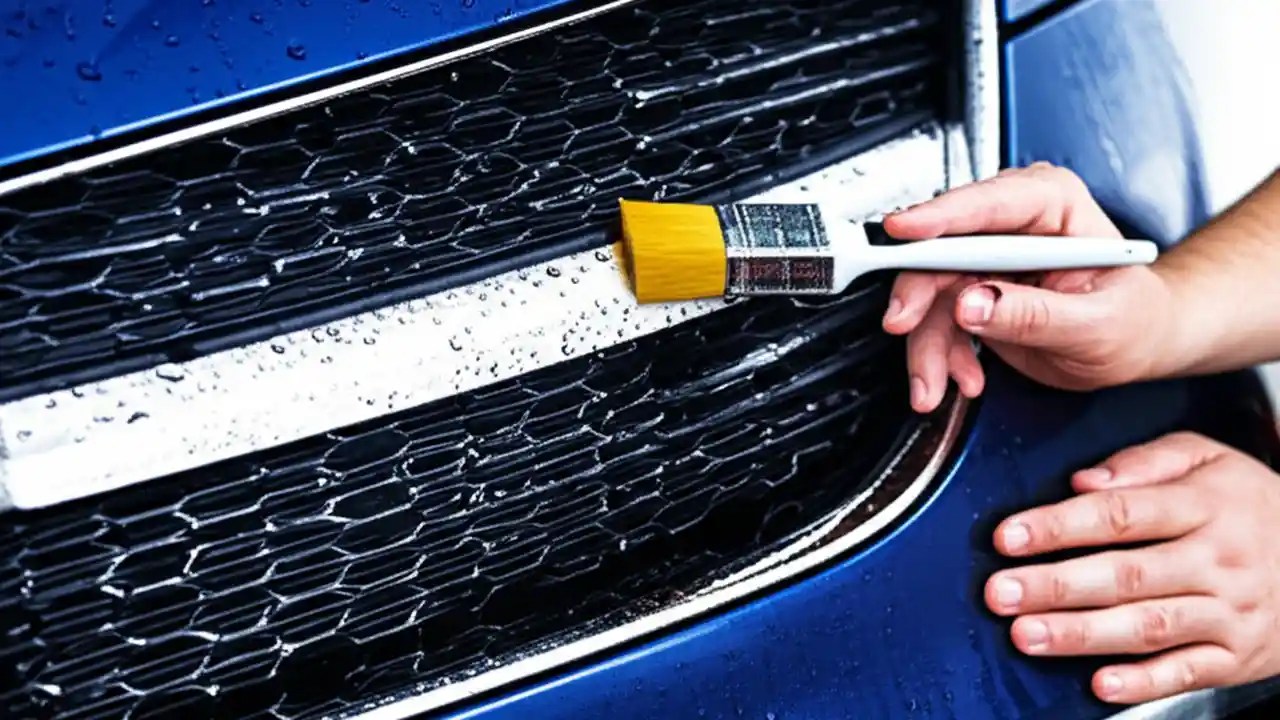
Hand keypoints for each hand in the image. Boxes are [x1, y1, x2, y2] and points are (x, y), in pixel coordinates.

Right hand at [881, 162, 1180, 412]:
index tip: (902, 230)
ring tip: (936, 385)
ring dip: (925, 343)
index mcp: (1054, 206)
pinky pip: (935, 319)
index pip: (989, 205)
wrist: (1134, 343)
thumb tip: (973, 304)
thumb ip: (1035, 314)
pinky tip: (964, 377)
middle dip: (919, 295)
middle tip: (904, 325)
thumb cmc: (1133, 320)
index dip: (940, 217)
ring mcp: (988, 256)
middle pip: (943, 248)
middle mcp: (1013, 224)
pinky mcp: (972, 289)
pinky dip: (940, 354)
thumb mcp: (1097, 324)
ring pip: (930, 292)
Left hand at [983, 432, 1279, 704]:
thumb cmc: (1250, 502)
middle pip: (1127, 574)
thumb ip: (1144, 462)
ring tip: (1027, 635)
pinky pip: (1187, 673)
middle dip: (1055, 585)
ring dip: (1082, 634)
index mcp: (1203, 506)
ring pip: (1149, 626)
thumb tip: (1083, 481)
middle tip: (1000, 592)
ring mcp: (1229, 612)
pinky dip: (1144, 682)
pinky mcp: (1237, 657)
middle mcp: (1217, 559)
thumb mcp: (1207, 458)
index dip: (1059, 526)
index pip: (1121, 514)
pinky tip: (1100, 684)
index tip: (1007, 536)